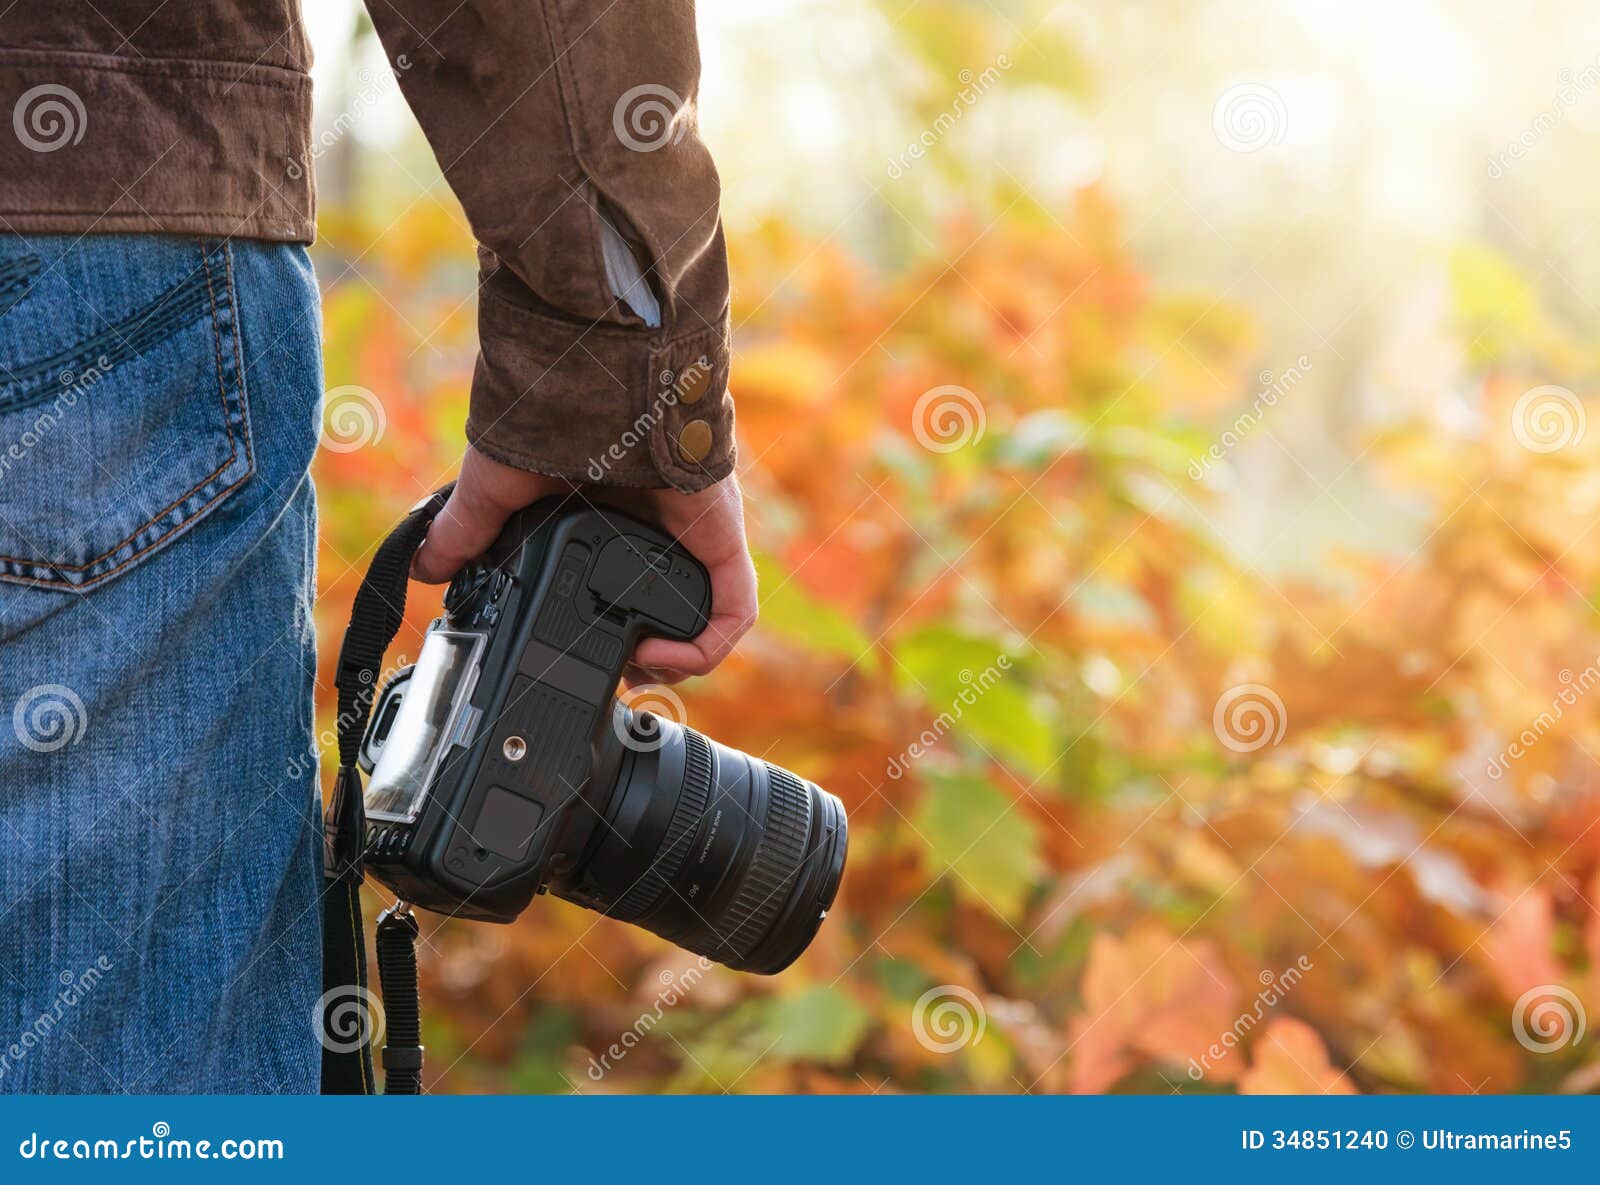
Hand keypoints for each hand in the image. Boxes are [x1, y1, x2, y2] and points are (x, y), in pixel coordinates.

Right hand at [412, 445, 757, 684]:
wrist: (593, 386)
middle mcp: (669, 530)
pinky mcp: (722, 539)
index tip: (588, 654)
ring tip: (638, 666)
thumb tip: (425, 565)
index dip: (619, 633)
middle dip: (648, 656)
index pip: (635, 588)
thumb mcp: (498, 489)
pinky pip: (735, 612)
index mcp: (625, 518)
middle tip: (613, 666)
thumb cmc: (552, 419)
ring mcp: (700, 536)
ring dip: (680, 660)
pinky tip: (660, 655)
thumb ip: (467, 531)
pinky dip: (705, 648)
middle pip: (677, 613)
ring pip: (712, 619)